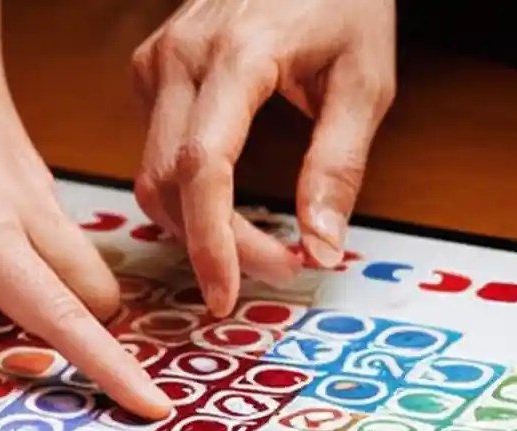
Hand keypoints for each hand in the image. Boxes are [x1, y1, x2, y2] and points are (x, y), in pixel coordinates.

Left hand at [0, 0, 170, 419]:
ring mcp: (43, 200)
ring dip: (78, 310)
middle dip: (93, 346)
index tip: (152, 409)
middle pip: (96, 304)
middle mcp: (29, 221)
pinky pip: (72, 247)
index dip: (109, 369)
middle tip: (57, 381)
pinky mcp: (41, 187)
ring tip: (29, 331)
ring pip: (92, 274)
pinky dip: (62, 277)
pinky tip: (11, 276)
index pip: (61, 317)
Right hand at [132, 0, 396, 314]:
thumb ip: (339, 166)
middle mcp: (181, 56)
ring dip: (195, 225)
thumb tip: (323, 246)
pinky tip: (227, 201)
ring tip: (256, 246)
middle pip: (170, 181)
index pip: (202, 166)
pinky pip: (152, 148)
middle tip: (274, 271)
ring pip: (151, 173)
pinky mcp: (150, 68)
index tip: (227, 291)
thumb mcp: (365, 81)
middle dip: (214, 244)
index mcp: (237, 55)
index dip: (210, 240)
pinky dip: (185, 191)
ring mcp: (157, 60)